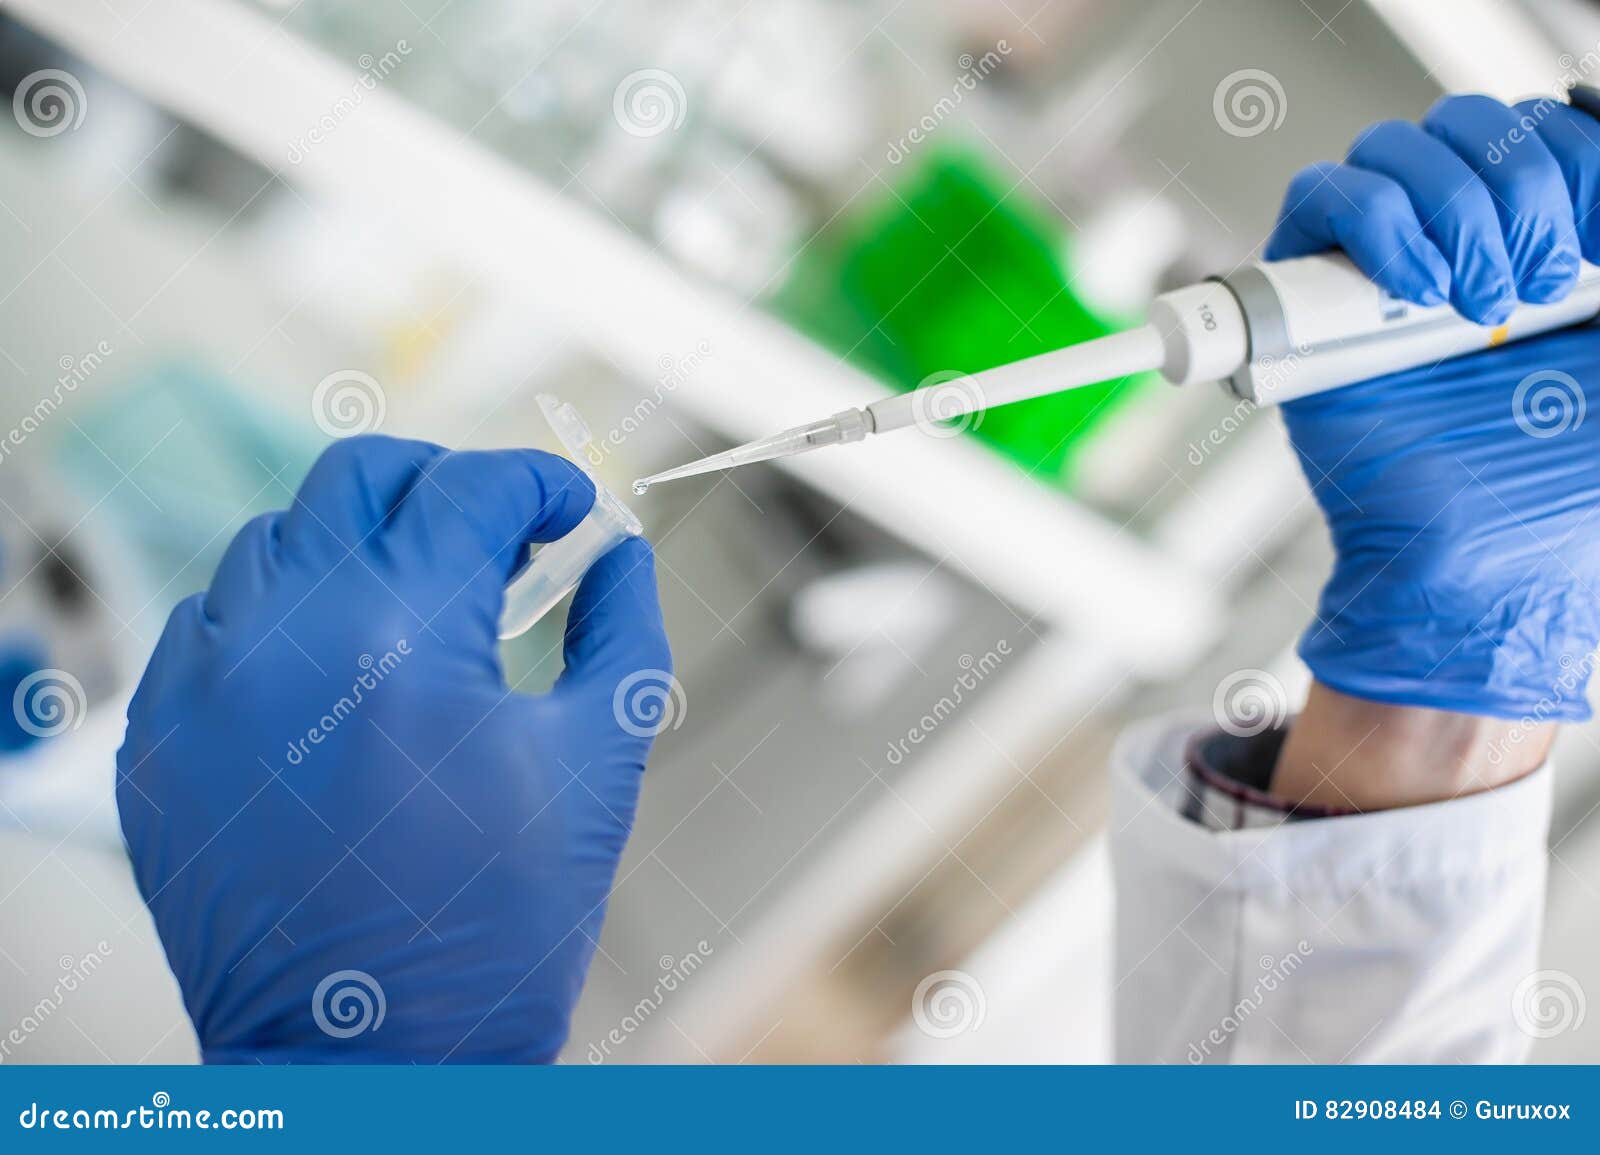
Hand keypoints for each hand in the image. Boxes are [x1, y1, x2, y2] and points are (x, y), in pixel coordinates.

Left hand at [117, 436, 671, 1062]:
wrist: (375, 1065)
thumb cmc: (494, 933)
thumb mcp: (598, 766)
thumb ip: (623, 632)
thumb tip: (622, 554)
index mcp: (403, 642)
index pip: (473, 491)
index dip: (541, 483)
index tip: (568, 508)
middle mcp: (282, 643)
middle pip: (358, 477)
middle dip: (444, 485)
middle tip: (496, 533)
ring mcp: (204, 690)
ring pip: (275, 540)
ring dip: (359, 547)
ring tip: (418, 606)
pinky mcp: (161, 741)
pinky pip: (210, 623)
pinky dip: (279, 618)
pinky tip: (335, 670)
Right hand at [1264, 93, 1599, 733]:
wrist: (1474, 560)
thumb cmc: (1557, 485)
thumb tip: (1597, 159)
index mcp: (1545, 242)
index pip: (1551, 129)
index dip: (1576, 159)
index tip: (1594, 244)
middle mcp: (1462, 242)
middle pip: (1476, 123)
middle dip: (1519, 190)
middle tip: (1536, 285)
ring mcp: (1381, 265)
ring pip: (1397, 146)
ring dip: (1453, 212)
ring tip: (1472, 303)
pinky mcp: (1308, 296)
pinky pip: (1321, 197)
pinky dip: (1375, 224)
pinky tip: (1413, 291)